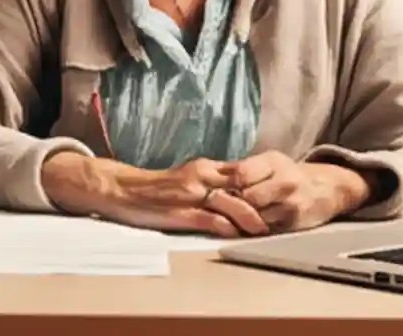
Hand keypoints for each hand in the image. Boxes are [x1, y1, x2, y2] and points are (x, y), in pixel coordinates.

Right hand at [41, 152, 269, 237]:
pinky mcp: (180, 212)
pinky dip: (226, 227)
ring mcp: (191, 194)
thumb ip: (211, 182)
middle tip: (280, 214)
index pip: (242, 172)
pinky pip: (209, 219)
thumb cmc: (156, 187)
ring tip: (265, 228)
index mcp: (206, 167)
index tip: (277, 197)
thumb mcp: (188, 177)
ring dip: (250, 216)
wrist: (122, 188)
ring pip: (230, 201)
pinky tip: (237, 234)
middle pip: (242, 185)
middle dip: (263, 200)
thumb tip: (236, 192)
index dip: (262, 185)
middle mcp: (202, 176)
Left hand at [218, 150, 373, 232]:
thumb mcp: (270, 163)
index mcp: (273, 161)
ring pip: (255, 215)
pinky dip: (252, 229)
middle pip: (247, 197)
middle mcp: (284, 180)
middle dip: (231, 204)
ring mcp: (290, 203)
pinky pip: (265, 229)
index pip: (241, 174)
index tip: (214, 190)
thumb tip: (210, 175)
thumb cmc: (289, 175)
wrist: (326, 188)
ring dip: (240, 219)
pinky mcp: (293, 222)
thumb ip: (244, 169)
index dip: (225, 184)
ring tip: (230, 217)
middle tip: (217, 208)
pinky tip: (246, 226)